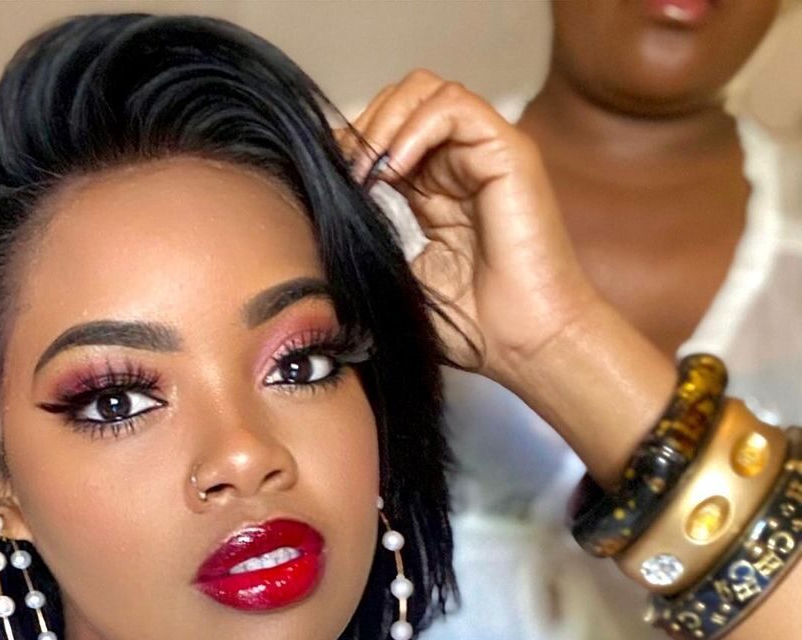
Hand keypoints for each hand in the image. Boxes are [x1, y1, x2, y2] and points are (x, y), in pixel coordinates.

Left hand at [342, 71, 599, 386]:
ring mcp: (486, 154)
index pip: (385, 132)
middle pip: (401, 100)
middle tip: (343, 174)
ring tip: (366, 171)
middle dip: (362, 128)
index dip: (350, 146)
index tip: (325, 182)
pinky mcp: (509, 152)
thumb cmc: (471, 323)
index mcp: (434, 189)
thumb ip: (369, 232)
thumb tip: (319, 204)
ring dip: (383, 123)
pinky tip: (392, 171)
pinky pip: (454, 105)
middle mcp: (460, 163)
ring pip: (425, 91)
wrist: (524, 344)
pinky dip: (413, 128)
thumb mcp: (398, 272)